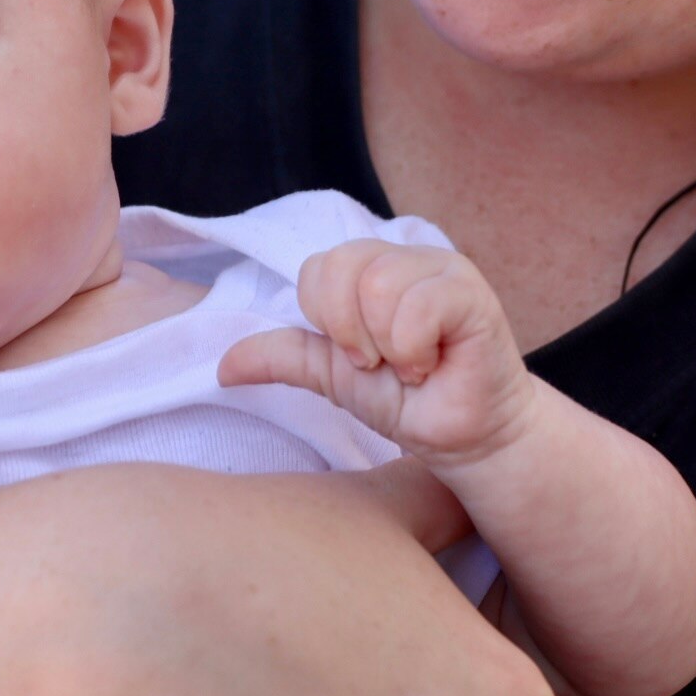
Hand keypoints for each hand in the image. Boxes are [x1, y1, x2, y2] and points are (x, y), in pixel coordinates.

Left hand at [220, 240, 538, 467]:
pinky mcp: (472, 291)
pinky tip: (432, 365)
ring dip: (387, 345)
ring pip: (378, 284)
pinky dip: (413, 348)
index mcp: (372, 268)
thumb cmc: (410, 402)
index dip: (326, 318)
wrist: (466, 438)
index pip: (319, 267)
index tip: (356, 357)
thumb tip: (222, 366)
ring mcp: (443, 269)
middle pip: (344, 267)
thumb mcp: (333, 376)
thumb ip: (284, 356)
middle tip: (380, 362)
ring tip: (411, 365)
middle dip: (350, 332)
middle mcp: (408, 258)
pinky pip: (418, 304)